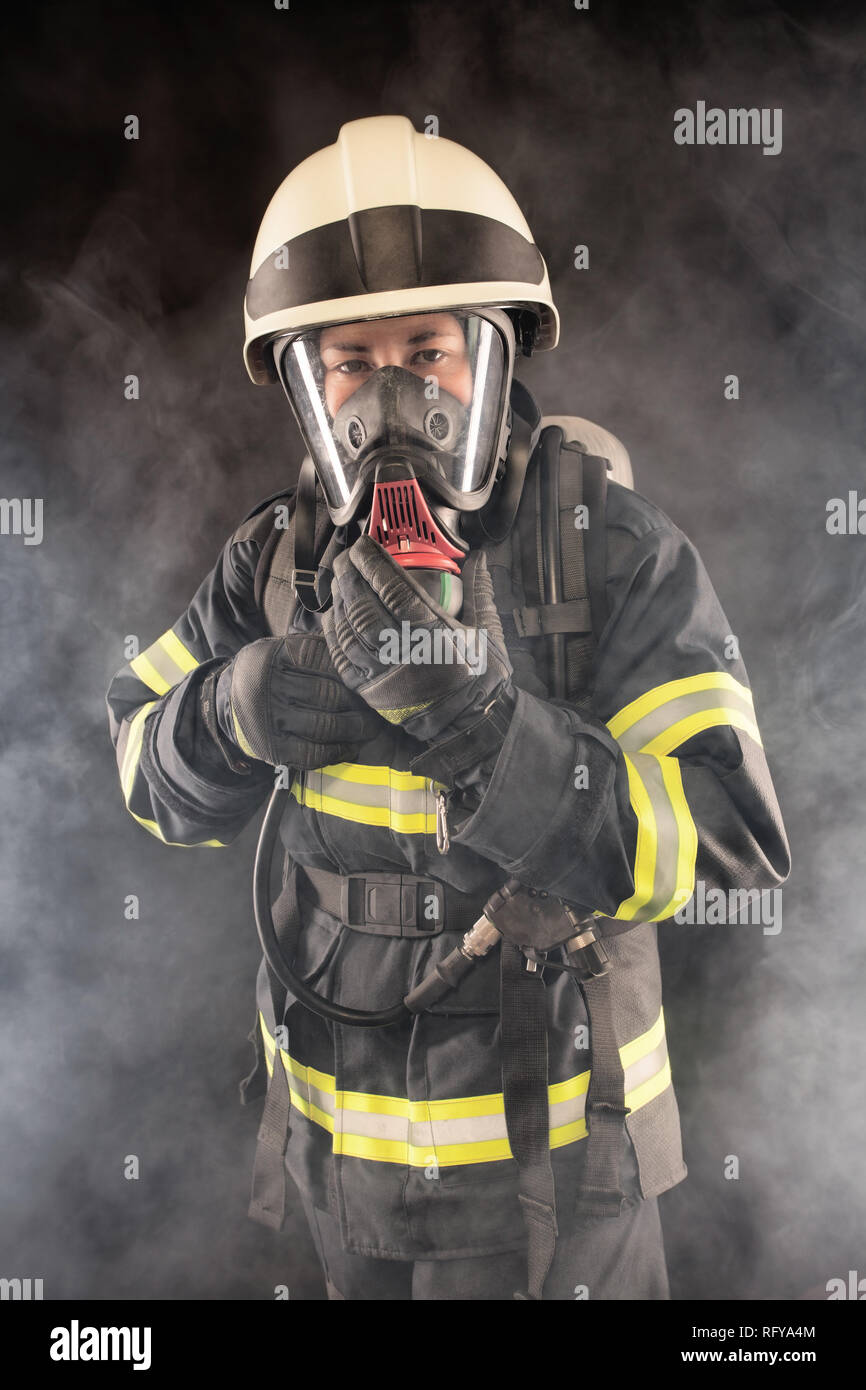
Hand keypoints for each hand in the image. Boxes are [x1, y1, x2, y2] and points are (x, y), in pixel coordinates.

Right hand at [215, 631, 383, 769]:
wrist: (228, 701)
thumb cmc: (270, 672)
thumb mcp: (283, 649)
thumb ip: (317, 649)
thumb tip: (362, 654)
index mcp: (276, 655)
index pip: (325, 662)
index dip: (353, 673)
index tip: (373, 680)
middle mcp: (270, 686)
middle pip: (328, 695)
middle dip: (360, 704)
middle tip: (380, 707)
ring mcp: (270, 720)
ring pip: (324, 726)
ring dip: (355, 729)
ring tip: (372, 728)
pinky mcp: (272, 748)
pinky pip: (312, 754)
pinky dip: (337, 752)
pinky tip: (351, 747)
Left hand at [322, 536, 511, 738]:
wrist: (470, 727)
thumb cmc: (481, 680)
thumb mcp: (489, 633)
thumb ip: (480, 592)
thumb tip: (481, 557)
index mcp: (434, 634)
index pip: (393, 590)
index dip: (374, 564)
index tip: (364, 545)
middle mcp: (405, 652)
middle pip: (365, 607)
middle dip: (350, 576)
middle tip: (345, 556)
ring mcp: (384, 674)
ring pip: (351, 630)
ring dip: (340, 601)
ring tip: (338, 580)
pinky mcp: (372, 692)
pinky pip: (343, 659)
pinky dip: (334, 635)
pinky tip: (332, 616)